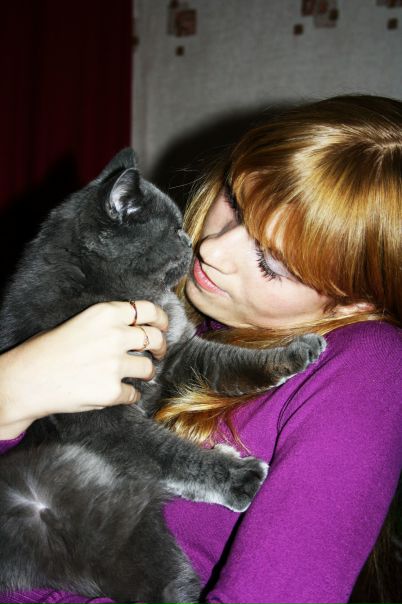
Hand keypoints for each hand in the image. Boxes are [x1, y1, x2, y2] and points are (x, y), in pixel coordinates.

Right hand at [0, 301, 167, 438]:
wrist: (27, 380)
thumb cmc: (49, 350)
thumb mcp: (82, 322)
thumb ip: (111, 323)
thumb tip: (140, 329)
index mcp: (105, 314)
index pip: (148, 309)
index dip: (161, 319)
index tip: (163, 327)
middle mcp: (114, 335)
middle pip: (154, 337)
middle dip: (161, 346)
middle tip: (158, 353)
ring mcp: (114, 364)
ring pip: (148, 368)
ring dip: (147, 373)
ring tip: (138, 375)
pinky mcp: (111, 390)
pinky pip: (134, 393)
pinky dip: (131, 395)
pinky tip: (121, 392)